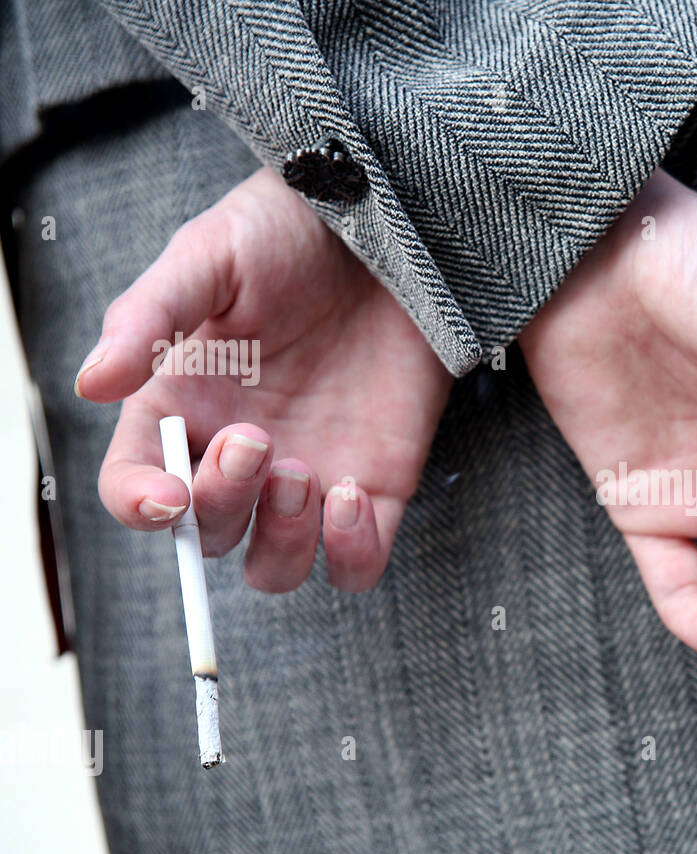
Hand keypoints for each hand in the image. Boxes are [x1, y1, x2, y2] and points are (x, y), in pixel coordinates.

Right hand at [77, 167, 451, 591]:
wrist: (388, 225)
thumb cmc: (289, 234)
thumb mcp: (210, 256)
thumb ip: (149, 318)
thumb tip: (92, 383)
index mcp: (183, 408)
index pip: (137, 486)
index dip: (140, 506)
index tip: (168, 495)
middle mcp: (242, 456)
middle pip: (209, 534)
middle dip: (224, 503)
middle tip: (255, 440)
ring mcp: (312, 476)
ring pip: (277, 567)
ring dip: (284, 543)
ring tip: (306, 474)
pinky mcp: (379, 484)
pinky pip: (360, 563)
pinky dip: (353, 555)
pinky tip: (354, 497)